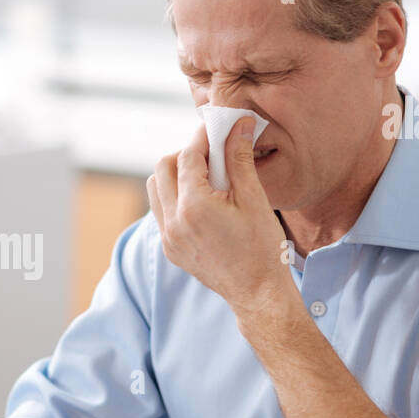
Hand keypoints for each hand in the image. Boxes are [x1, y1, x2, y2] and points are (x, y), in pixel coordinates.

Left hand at [147, 116, 294, 317]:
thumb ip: (239, 158)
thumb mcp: (254, 198)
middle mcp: (172, 222)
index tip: (217, 130)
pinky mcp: (170, 249)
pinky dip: (174, 198)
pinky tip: (201, 200)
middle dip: (184, 155)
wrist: (257, 294)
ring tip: (205, 177)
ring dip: (174, 176)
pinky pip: (161, 212)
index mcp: (193, 207)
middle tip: (211, 154)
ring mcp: (168, 237)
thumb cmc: (262, 248)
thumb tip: (240, 123)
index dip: (202, 139)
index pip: (187, 157)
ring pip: (155, 189)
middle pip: (162, 168)